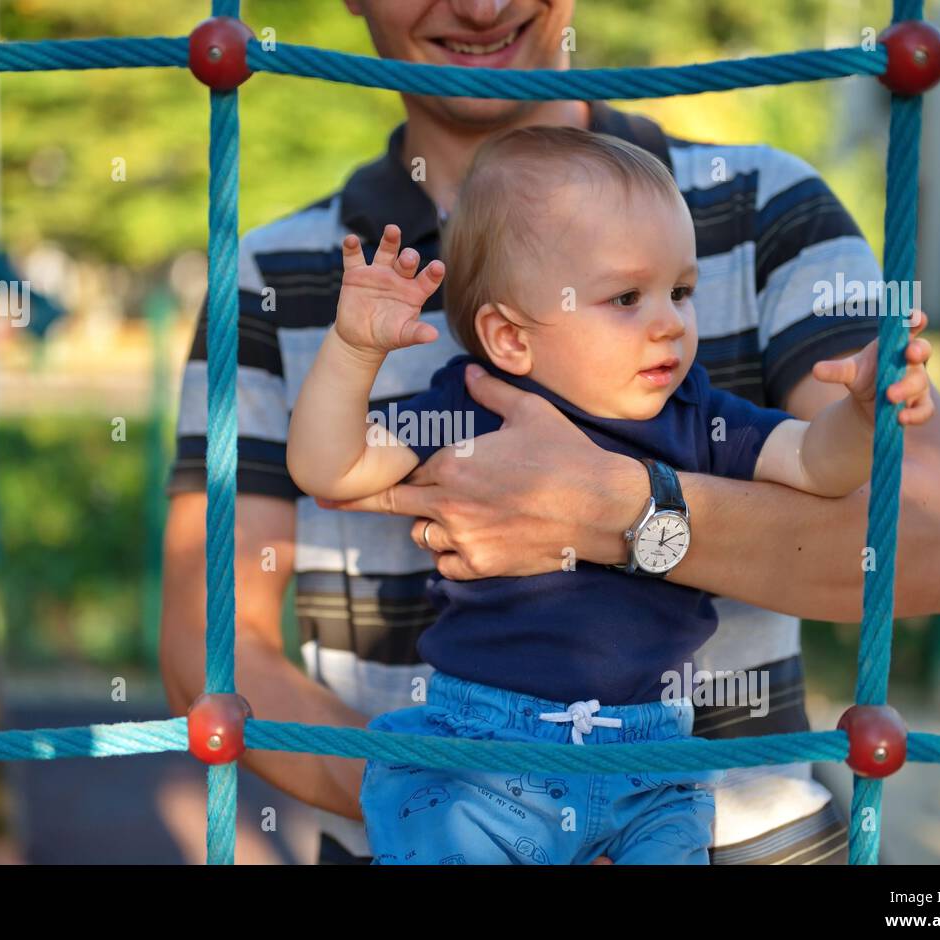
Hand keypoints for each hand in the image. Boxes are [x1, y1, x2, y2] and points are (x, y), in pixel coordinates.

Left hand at [315, 363, 649, 578]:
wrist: (602, 506)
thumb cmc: (567, 455)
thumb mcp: (528, 412)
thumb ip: (490, 392)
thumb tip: (469, 372)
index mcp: (453, 464)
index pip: (409, 470)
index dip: (406, 470)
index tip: (393, 469)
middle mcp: (450, 503)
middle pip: (396, 505)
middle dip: (381, 499)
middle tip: (337, 500)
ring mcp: (464, 538)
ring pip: (421, 536)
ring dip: (427, 526)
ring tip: (448, 515)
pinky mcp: (482, 565)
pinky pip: (445, 565)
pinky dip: (448, 556)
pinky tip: (464, 542)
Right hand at [334, 223, 444, 359]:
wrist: (360, 338)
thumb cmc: (387, 335)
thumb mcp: (403, 336)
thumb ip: (417, 333)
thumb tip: (434, 336)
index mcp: (415, 291)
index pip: (428, 278)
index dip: (434, 272)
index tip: (438, 267)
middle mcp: (399, 277)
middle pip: (407, 261)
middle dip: (409, 257)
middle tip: (408, 259)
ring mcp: (378, 273)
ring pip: (386, 251)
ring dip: (390, 240)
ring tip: (392, 230)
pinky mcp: (356, 274)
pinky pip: (354, 258)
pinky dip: (352, 248)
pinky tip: (351, 240)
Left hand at [811, 309, 934, 426]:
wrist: (869, 405)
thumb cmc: (865, 377)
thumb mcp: (850, 372)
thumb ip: (836, 370)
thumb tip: (816, 370)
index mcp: (897, 344)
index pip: (911, 325)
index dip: (915, 319)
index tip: (914, 316)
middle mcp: (912, 360)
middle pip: (923, 350)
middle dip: (918, 350)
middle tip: (910, 353)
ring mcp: (919, 382)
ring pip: (920, 381)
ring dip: (906, 388)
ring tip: (890, 396)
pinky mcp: (920, 404)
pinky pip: (925, 409)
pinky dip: (914, 414)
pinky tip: (901, 418)